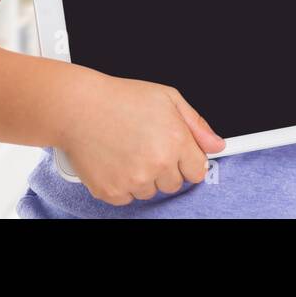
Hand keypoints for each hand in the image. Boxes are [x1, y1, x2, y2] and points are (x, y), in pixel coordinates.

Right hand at [56, 70, 225, 205]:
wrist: (78, 108)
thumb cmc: (121, 99)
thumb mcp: (168, 98)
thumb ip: (197, 124)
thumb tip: (217, 145)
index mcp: (175, 141)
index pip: (198, 171)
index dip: (188, 160)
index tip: (177, 154)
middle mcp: (157, 164)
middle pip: (174, 184)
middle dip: (166, 168)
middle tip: (148, 146)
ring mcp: (133, 181)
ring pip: (151, 192)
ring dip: (144, 177)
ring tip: (129, 149)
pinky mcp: (112, 192)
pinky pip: (127, 198)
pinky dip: (123, 183)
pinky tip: (116, 160)